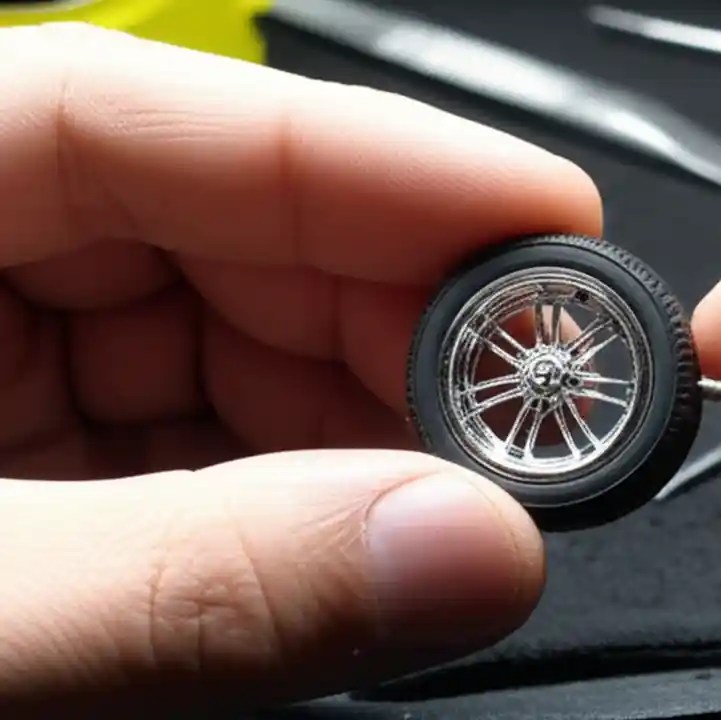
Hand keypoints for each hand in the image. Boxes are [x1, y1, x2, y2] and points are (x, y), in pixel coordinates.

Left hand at [0, 24, 599, 717]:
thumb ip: (191, 580)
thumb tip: (460, 550)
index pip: (172, 116)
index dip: (386, 163)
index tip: (552, 225)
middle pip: (233, 239)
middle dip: (401, 330)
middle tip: (537, 410)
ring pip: (240, 357)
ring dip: (371, 430)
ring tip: (469, 493)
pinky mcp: (35, 475)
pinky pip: (202, 453)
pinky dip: (300, 501)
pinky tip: (367, 535)